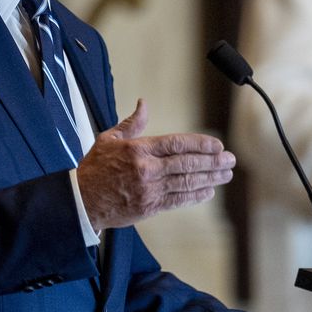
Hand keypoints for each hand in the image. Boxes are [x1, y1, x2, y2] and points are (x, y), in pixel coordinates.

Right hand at [76, 99, 235, 232]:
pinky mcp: (150, 207)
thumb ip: (132, 123)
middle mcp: (147, 169)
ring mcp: (149, 190)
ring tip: (226, 174)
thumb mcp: (109, 139)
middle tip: (230, 160)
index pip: (177, 144)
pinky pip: (178, 200)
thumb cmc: (95, 168)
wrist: (81, 200)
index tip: (217, 145)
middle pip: (187, 164)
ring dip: (210, 178)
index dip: (200, 144)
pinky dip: (195, 196)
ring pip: (186, 182)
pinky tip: (209, 192)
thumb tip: (144, 104)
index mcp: (139, 149)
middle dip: (212, 162)